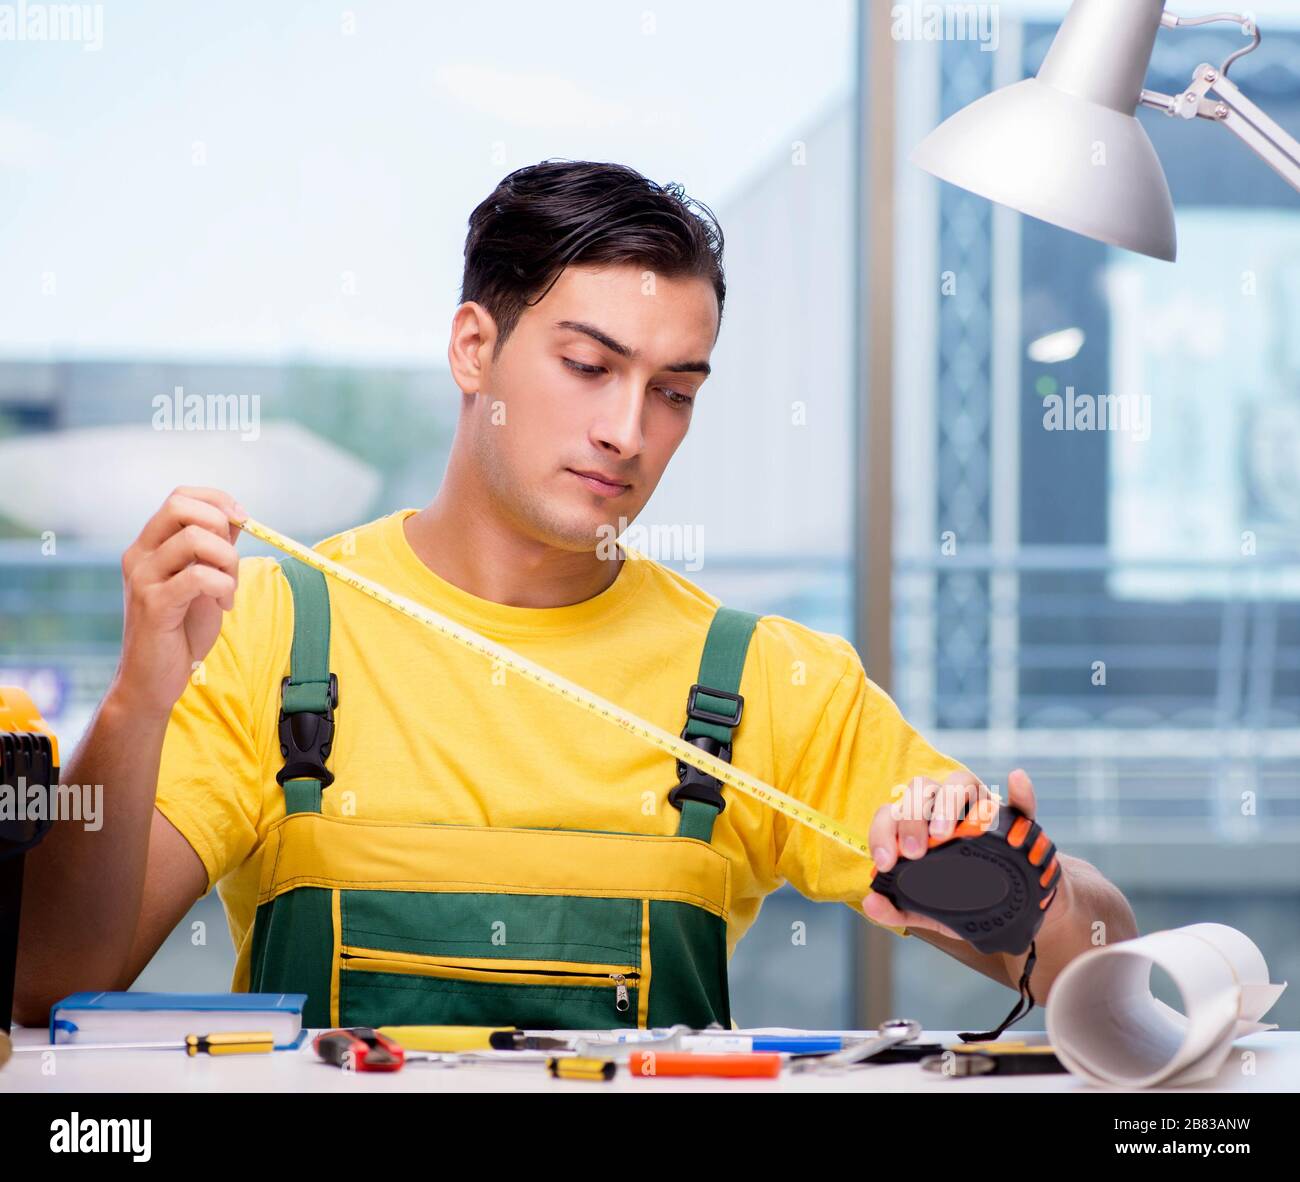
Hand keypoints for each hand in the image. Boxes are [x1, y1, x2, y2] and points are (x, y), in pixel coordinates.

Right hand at [113, 486, 245, 718]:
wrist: (153, 679)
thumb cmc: (180, 631)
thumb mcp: (203, 582)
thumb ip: (213, 551)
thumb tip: (237, 518)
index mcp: (150, 545)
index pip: (179, 496)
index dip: (217, 500)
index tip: (243, 520)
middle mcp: (139, 554)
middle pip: (180, 507)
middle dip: (221, 526)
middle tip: (232, 558)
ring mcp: (143, 577)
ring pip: (195, 539)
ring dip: (228, 561)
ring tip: (229, 588)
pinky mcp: (153, 604)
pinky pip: (199, 576)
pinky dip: (223, 586)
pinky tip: (223, 604)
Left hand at [862, 768, 1043, 939]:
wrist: (1007, 913)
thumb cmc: (958, 901)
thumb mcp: (925, 910)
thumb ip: (895, 909)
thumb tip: (870, 903)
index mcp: (917, 826)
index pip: (892, 813)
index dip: (883, 832)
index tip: (886, 862)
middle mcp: (944, 809)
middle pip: (921, 789)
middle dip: (912, 816)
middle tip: (915, 851)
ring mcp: (980, 809)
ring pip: (960, 782)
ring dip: (948, 800)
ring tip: (944, 833)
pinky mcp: (1016, 820)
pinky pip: (1021, 802)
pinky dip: (1019, 791)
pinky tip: (1016, 782)